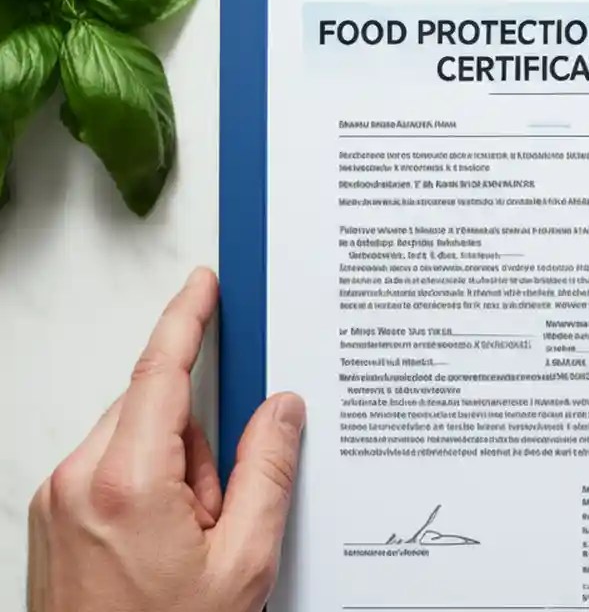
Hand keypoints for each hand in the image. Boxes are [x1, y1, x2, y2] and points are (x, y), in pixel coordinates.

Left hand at [27, 268, 305, 611]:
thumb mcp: (243, 561)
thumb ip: (268, 472)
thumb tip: (281, 410)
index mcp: (127, 481)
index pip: (162, 372)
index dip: (187, 319)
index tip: (203, 285)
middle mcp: (77, 480)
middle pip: (154, 411)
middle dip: (198, 445)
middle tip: (222, 510)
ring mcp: (55, 500)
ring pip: (133, 444)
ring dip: (174, 474)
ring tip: (189, 544)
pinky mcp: (49, 518)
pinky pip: (108, 473)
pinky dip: (145, 492)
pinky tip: (163, 547)